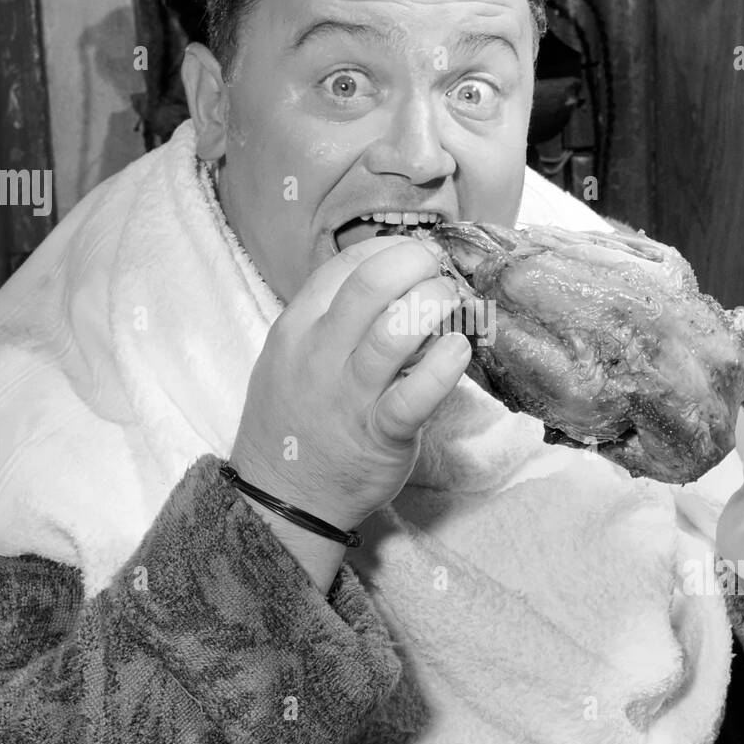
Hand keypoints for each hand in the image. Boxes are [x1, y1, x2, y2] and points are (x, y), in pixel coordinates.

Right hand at [230, 236, 470, 533]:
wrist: (284, 494)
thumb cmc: (299, 416)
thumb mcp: (294, 355)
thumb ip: (335, 317)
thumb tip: (395, 281)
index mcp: (299, 326)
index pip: (346, 264)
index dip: (391, 248)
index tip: (417, 253)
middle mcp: (320, 353)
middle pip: (371, 284)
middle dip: (416, 263)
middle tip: (442, 271)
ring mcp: (349, 394)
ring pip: (394, 331)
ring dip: (435, 305)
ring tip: (453, 305)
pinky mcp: (380, 433)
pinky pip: (416, 394)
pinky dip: (444, 366)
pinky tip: (459, 350)